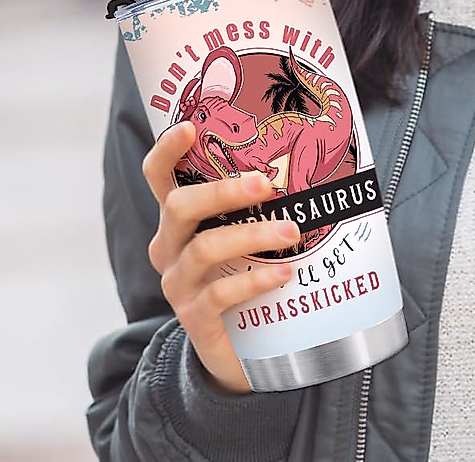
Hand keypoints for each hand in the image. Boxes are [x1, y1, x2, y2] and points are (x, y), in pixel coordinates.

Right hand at [142, 119, 300, 393]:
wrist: (240, 347)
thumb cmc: (247, 270)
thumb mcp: (246, 230)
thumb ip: (260, 201)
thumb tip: (316, 152)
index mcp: (178, 219)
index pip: (158, 177)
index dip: (167, 150)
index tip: (190, 127)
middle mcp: (169, 247)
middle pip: (179, 207)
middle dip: (222, 192)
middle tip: (266, 184)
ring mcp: (178, 283)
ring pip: (203, 249)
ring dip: (251, 235)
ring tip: (292, 232)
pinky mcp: (195, 318)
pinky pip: (219, 295)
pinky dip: (255, 279)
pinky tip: (285, 273)